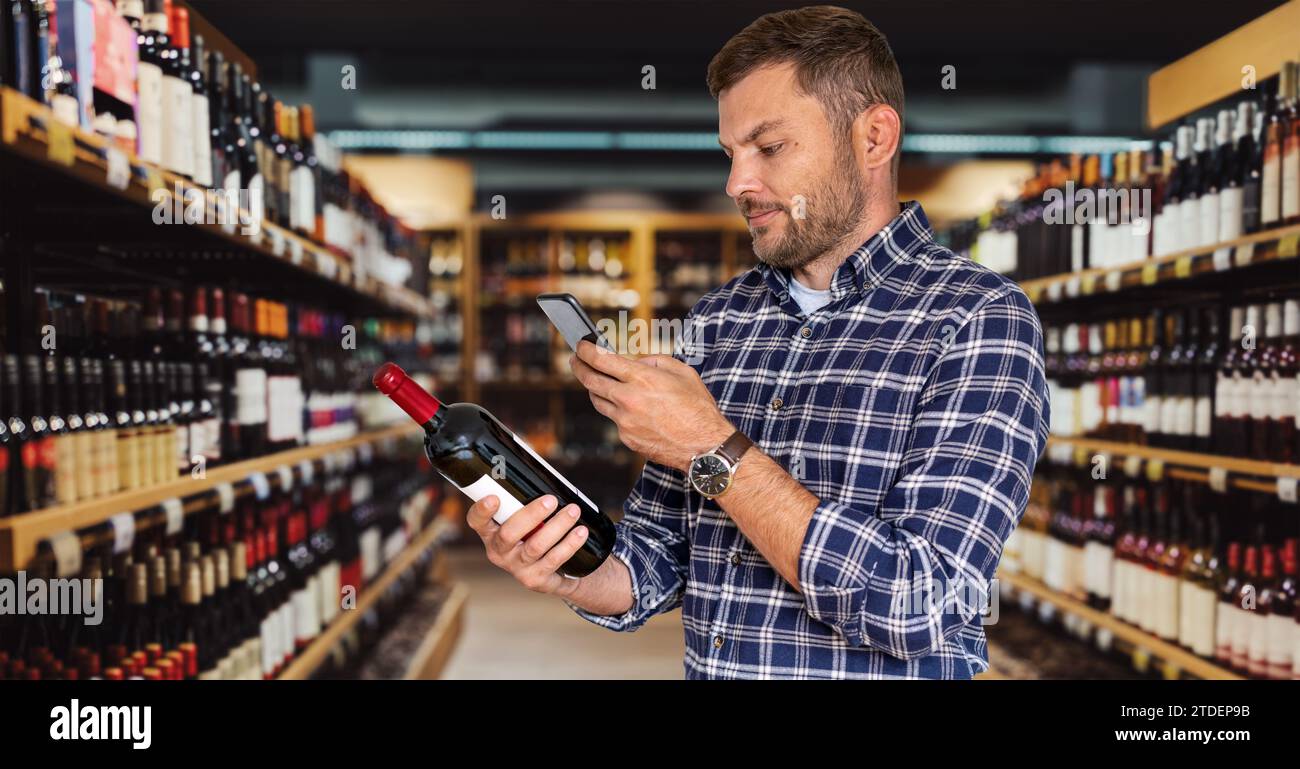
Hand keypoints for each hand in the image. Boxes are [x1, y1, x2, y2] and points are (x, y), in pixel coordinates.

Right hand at [465, 493, 588, 596]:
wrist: (553, 572)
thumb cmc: (536, 534)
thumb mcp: (525, 520)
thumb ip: (525, 500)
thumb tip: (542, 470)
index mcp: (491, 532)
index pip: (477, 521)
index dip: (481, 511)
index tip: (493, 498)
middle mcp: (499, 551)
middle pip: (509, 534)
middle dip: (531, 515)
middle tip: (550, 500)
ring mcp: (517, 567)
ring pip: (536, 547)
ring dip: (557, 526)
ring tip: (573, 510)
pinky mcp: (535, 579)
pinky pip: (553, 560)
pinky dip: (569, 544)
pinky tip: (581, 532)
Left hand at [570, 340, 733, 470]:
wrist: (704, 446)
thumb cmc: (698, 409)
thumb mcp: (682, 372)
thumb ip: (656, 361)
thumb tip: (638, 362)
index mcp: (642, 379)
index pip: (601, 360)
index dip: (586, 350)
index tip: (581, 346)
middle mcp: (628, 399)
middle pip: (590, 381)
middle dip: (578, 367)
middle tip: (575, 360)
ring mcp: (625, 421)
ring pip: (598, 401)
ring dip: (595, 389)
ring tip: (597, 381)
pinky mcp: (627, 438)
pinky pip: (614, 420)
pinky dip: (618, 411)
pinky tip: (629, 408)